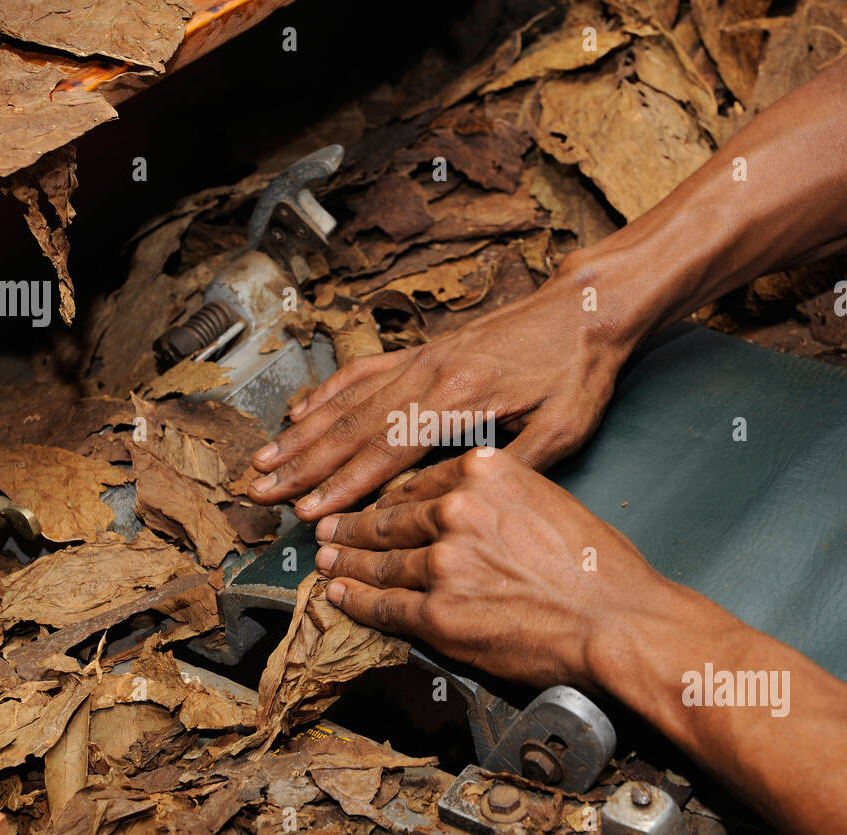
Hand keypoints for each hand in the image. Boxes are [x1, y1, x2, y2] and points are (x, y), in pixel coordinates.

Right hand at [246, 253, 638, 520]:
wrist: (585, 309)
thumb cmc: (577, 371)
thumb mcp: (562, 429)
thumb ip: (509, 469)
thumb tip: (458, 505)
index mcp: (459, 400)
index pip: (386, 453)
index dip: (343, 487)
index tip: (307, 513)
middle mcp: (428, 375)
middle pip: (351, 428)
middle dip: (302, 465)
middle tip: (260, 491)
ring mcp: (420, 359)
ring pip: (347, 400)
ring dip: (302, 433)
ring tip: (264, 459)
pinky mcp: (423, 350)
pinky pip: (362, 372)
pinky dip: (327, 393)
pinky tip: (301, 410)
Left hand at [312, 448, 666, 688]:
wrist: (618, 621)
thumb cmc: (600, 568)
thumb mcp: (549, 500)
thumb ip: (500, 498)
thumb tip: (470, 513)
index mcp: (485, 472)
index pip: (419, 482)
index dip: (388, 496)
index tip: (372, 501)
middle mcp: (457, 509)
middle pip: (390, 517)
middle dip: (353, 525)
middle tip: (330, 527)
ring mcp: (443, 562)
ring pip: (380, 561)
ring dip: (345, 561)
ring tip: (326, 559)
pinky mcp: (438, 612)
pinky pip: (384, 605)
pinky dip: (356, 600)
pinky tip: (340, 593)